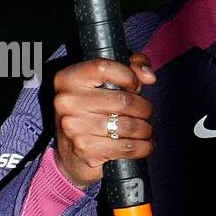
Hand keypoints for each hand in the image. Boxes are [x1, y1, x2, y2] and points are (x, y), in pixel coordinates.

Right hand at [52, 51, 155, 188]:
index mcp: (68, 78)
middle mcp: (66, 101)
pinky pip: (126, 147)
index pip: (104, 68)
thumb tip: (148, 76)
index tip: (135, 86)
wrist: (70, 150)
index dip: (129, 76)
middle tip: (145, 112)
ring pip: (129, 125)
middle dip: (144, 108)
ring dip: (145, 129)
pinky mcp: (85, 149)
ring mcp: (73, 127)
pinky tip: (144, 145)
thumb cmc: (92, 109)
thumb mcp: (106, 81)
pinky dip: (143, 147)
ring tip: (145, 129)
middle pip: (123, 100)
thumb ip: (131, 66)